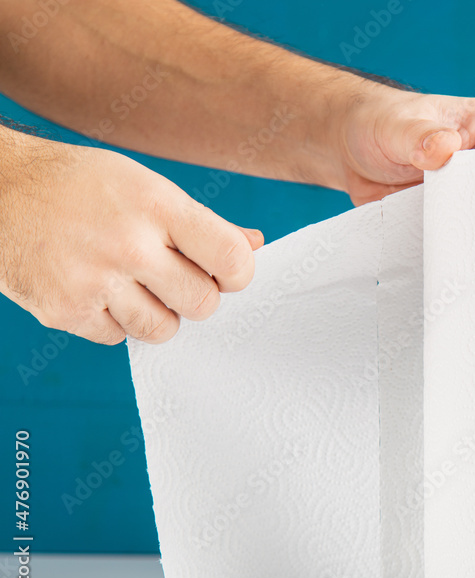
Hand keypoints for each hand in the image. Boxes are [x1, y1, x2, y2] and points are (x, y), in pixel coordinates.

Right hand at [0, 133, 262, 344]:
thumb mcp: (143, 185)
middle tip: (170, 276)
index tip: (224, 271)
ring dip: (157, 313)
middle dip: (194, 295)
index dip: (236, 273)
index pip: (231, 258)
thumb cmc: (79, 186)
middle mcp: (127, 244)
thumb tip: (253, 245)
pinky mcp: (64, 310)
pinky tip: (95, 288)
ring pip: (163, 329)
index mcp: (156, 205)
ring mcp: (94, 281)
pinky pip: (118, 337)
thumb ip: (201, 222)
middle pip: (202, 303)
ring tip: (132, 283)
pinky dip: (114, 321)